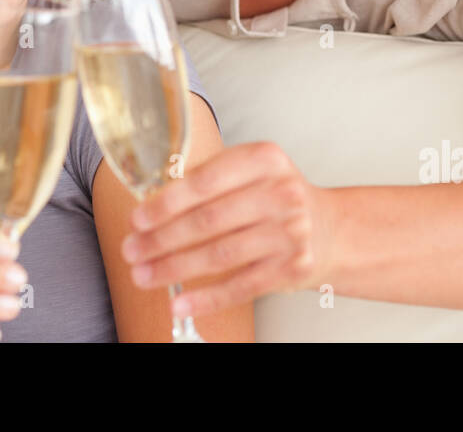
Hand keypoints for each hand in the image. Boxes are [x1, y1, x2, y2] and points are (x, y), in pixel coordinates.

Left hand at [121, 142, 334, 318]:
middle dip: (162, 239)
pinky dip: (206, 298)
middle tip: (132, 250)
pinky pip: (240, 286)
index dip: (166, 204)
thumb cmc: (275, 198)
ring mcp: (289, 232)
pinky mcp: (292, 267)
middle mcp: (280, 193)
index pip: (205, 182)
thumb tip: (150, 206)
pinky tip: (180, 304)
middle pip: (208, 221)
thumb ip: (209, 180)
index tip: (137, 219)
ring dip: (174, 269)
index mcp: (264, 159)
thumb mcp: (251, 172)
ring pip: (220, 256)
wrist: (331, 229)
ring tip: (144, 275)